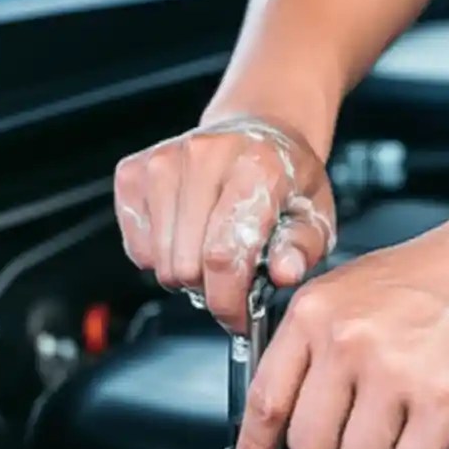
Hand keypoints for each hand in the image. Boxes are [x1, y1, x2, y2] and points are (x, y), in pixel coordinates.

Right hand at [114, 116, 336, 332]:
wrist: (259, 131)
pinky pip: (137, 245)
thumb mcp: (315, 214)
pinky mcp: (133, 171)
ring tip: (213, 253)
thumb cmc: (287, 177)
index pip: (224, 254)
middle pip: (186, 262)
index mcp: (257, 167)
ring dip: (187, 272)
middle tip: (233, 278)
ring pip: (158, 259)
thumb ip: (303, 248)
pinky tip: (188, 237)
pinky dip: (161, 255)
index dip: (228, 300)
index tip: (239, 317)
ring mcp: (163, 160)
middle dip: (211, 288)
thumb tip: (284, 273)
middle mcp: (204, 156)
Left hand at [232, 231, 448, 448]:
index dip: (256, 448)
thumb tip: (288, 407)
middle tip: (364, 432)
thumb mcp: (350, 292)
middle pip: (310, 446)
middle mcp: (348, 340)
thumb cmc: (434, 276)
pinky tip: (432, 432)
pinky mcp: (441, 397)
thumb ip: (313, 343)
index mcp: (316, 313)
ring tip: (404, 428)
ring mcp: (393, 370)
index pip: (267, 400)